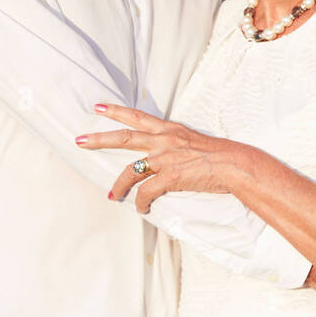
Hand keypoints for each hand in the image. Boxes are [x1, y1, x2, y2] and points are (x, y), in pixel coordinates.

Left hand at [75, 104, 240, 212]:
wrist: (236, 165)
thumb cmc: (222, 156)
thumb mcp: (196, 144)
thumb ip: (179, 147)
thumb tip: (171, 158)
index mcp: (171, 130)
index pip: (138, 117)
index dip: (116, 112)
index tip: (98, 107)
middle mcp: (165, 141)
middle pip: (125, 137)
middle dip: (99, 139)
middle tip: (79, 140)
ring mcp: (166, 159)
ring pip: (130, 171)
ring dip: (117, 185)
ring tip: (111, 195)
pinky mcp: (171, 177)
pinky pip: (146, 192)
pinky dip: (140, 202)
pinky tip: (141, 209)